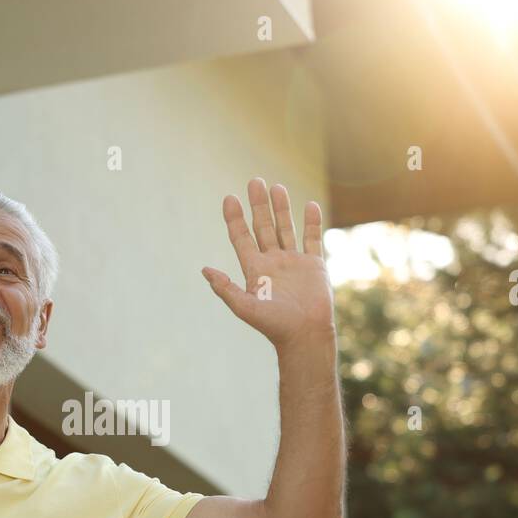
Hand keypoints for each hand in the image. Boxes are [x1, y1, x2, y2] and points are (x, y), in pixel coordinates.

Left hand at [201, 177, 333, 349]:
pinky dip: (311, 222)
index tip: (229, 199)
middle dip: (258, 205)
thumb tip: (204, 270)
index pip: (242, 238)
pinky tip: (308, 205)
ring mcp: (293, 262)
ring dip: (281, 208)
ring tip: (276, 187)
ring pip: (286, 228)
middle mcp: (272, 262)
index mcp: (254, 269)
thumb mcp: (245, 307)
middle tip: (254, 181)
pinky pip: (312, 238)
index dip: (234, 219)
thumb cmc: (274, 325)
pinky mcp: (313, 265)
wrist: (305, 336)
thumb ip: (225, 288)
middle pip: (263, 227)